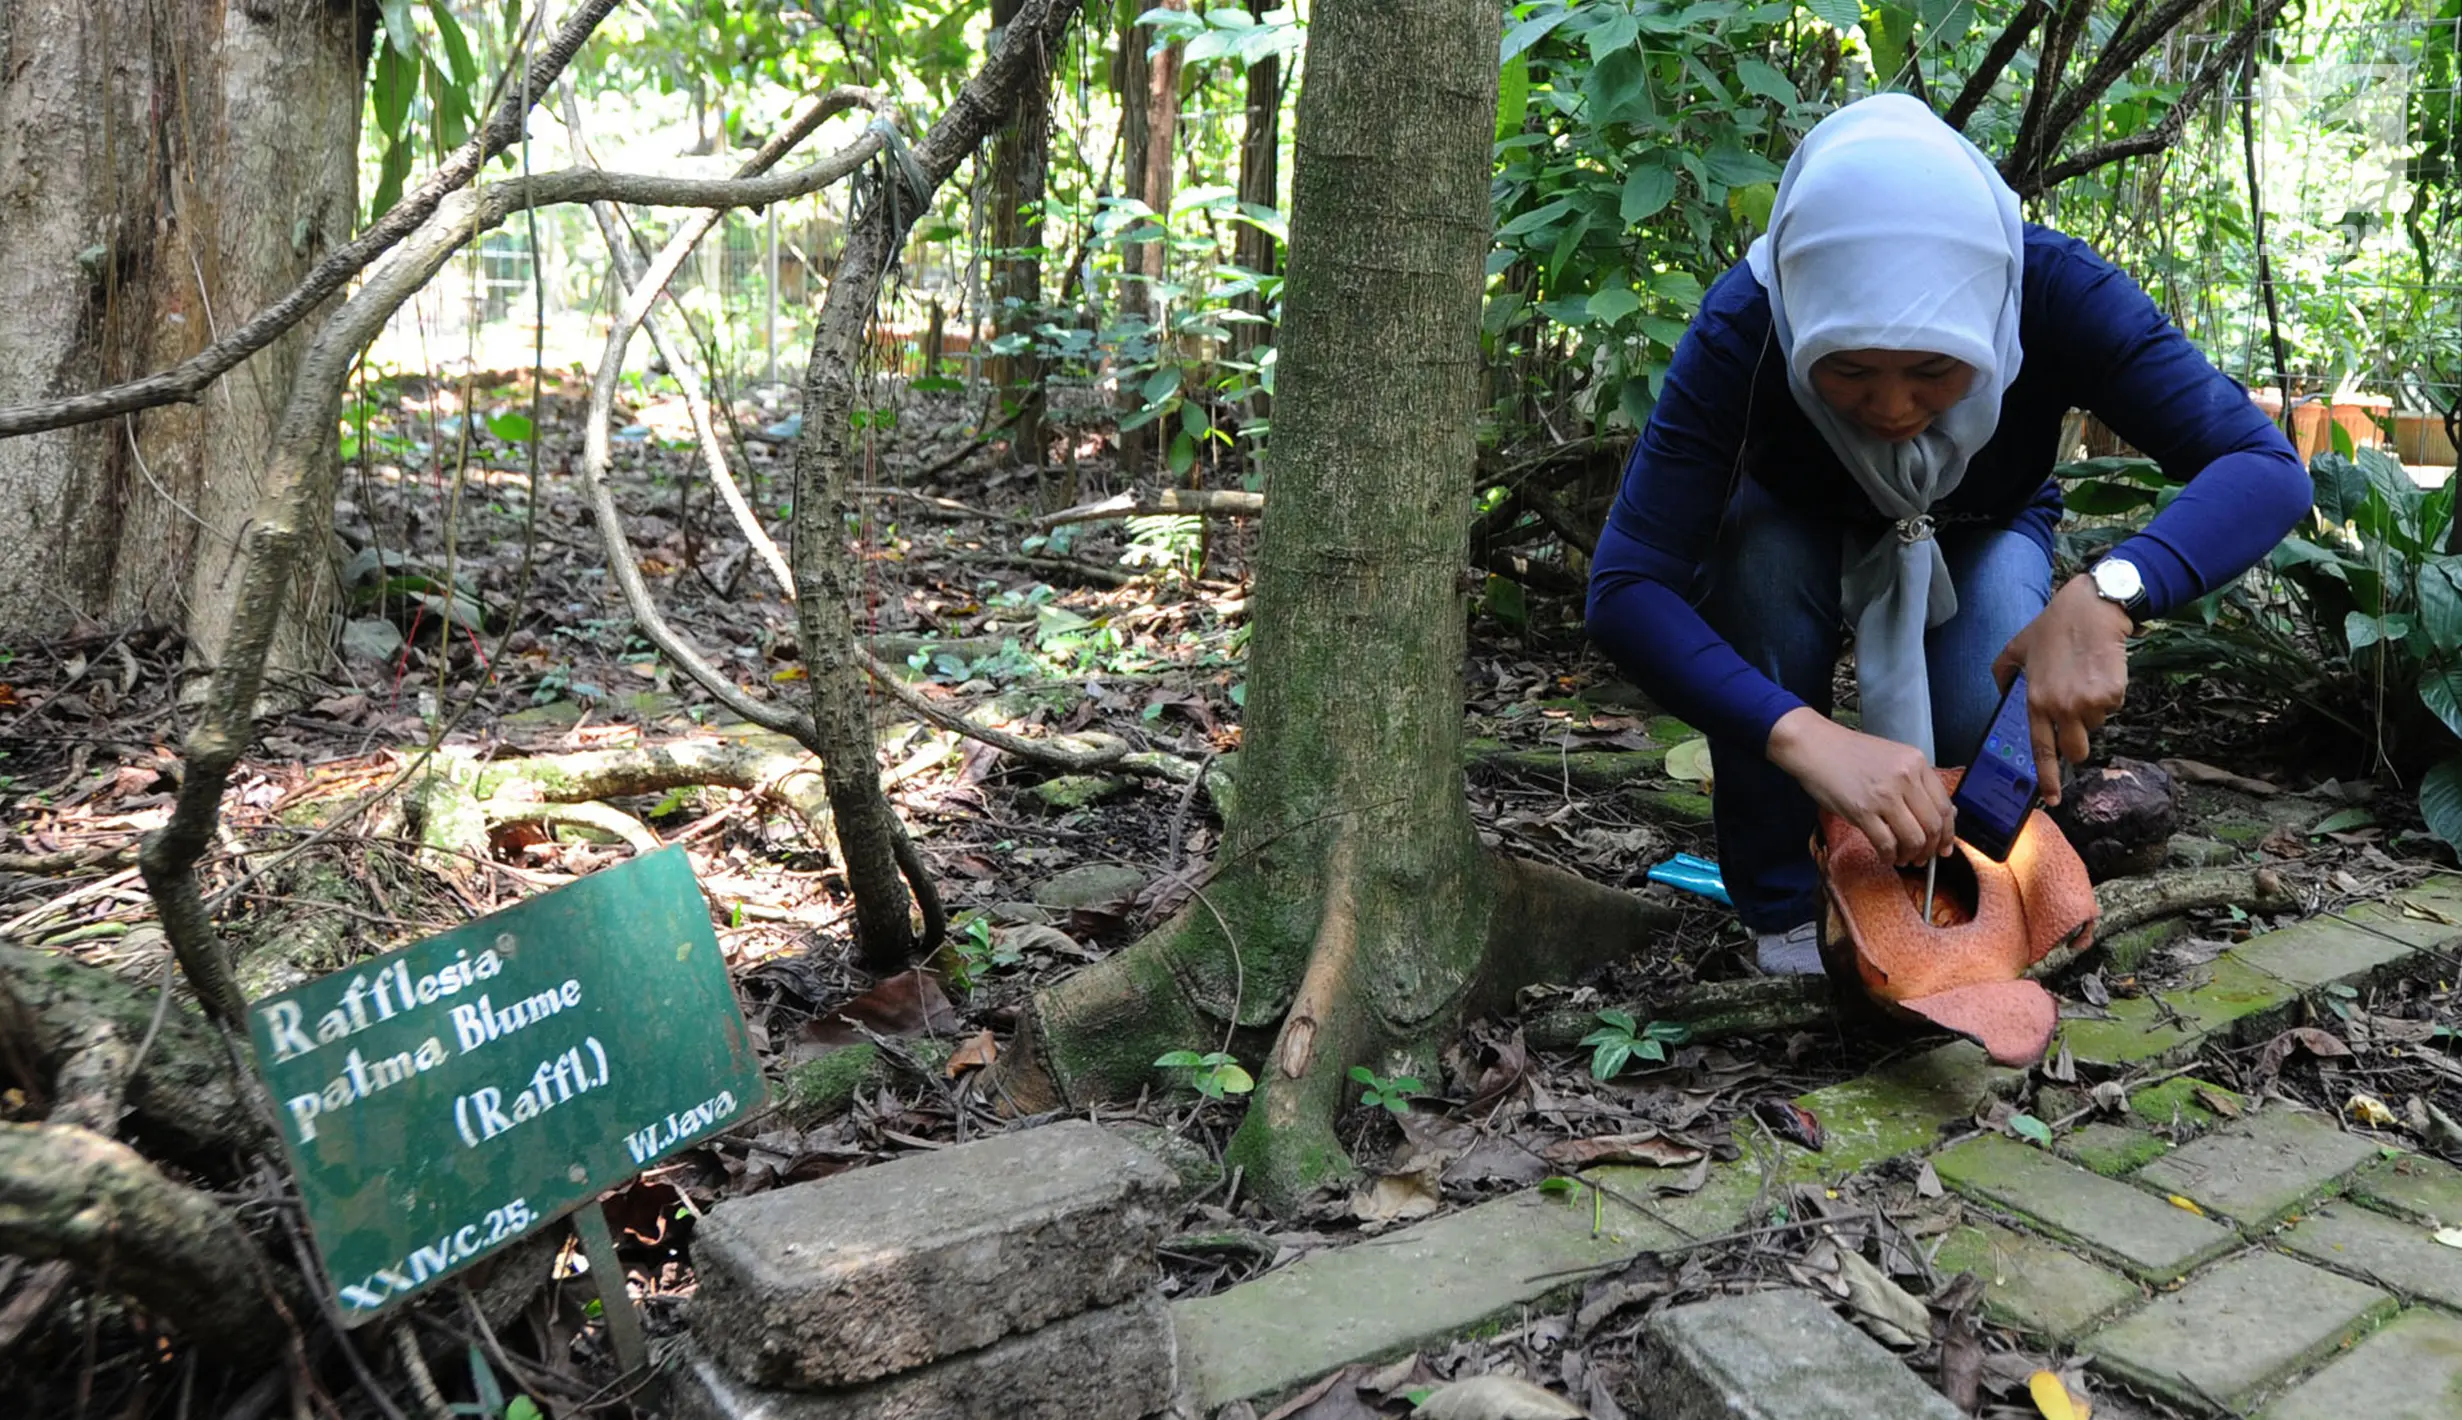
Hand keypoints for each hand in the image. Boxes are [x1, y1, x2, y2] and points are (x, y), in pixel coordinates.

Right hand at [1767, 707, 1955, 866]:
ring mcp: (1884, 795)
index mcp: (1916, 762)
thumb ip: (1914, 782)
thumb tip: (1934, 816)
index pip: (1944, 806)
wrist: (1814, 745)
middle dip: (1931, 849)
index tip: (1944, 846)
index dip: (1948, 833)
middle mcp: (1905, 777)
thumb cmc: (1847, 753)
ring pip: (1914, 838)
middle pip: (1933, 826)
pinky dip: (1889, 856)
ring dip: (1911, 855)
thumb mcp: (1891, 758)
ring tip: (1903, 858)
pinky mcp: (1862, 810)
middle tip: (1923, 858)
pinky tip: (1886, 856)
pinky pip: (1886, 843)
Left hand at [1990, 575, 2132, 805]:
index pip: (2040, 750)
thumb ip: (2004, 672)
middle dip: (2078, 742)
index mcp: (2035, 702)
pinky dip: (2110, 693)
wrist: (2092, 609)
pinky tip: (2100, 670)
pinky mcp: (2113, 694)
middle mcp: (2061, 708)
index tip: (2053, 799)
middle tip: (2075, 715)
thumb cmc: (2053, 626)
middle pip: (2076, 750)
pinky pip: (2113, 706)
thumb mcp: (2017, 647)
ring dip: (2093, 709)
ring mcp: (2089, 703)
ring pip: (2097, 725)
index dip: (2048, 779)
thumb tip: (2001, 690)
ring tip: (2084, 677)